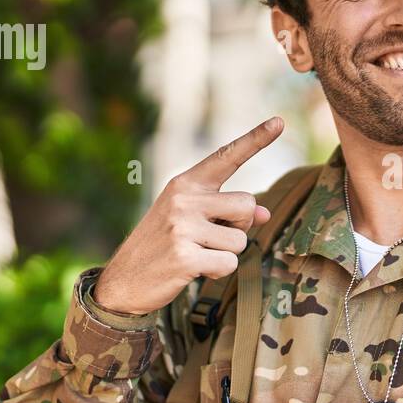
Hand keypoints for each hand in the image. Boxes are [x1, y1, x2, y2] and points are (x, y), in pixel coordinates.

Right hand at [93, 116, 284, 314]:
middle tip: (207, 237)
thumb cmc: (164, 245)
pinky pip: (229, 264)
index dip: (256, 139)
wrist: (123, 280)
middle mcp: (184, 198)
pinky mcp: (184, 256)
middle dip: (238, 226)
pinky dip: (218, 272)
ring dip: (226, 252)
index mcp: (185, 183)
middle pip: (247, 205)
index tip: (279, 122)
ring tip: (196, 253)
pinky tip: (193, 270)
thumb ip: (228, 212)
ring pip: (241, 239)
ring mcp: (182, 227)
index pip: (226, 157)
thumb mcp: (192, 220)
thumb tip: (265, 214)